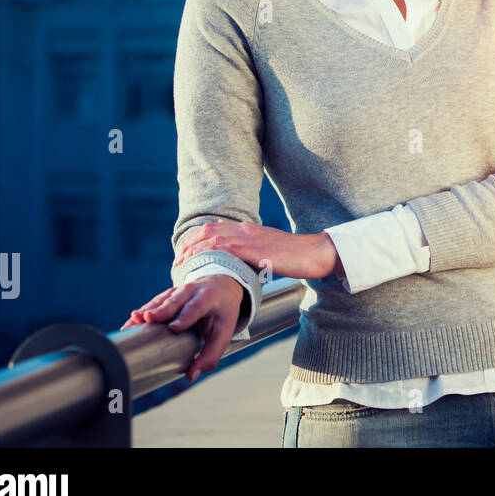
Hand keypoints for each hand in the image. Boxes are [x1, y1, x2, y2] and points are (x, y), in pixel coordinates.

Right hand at [119, 276, 242, 382]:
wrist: (220, 286)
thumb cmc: (222, 314)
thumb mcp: (224, 332)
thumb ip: (211, 355)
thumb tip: (191, 377)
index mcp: (208, 298)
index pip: (196, 307)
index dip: (185, 317)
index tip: (174, 328)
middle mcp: (191, 291)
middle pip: (175, 301)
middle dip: (161, 310)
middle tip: (147, 319)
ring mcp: (176, 292)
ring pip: (159, 302)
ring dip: (145, 312)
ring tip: (131, 324)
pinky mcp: (165, 296)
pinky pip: (151, 305)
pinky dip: (140, 315)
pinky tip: (128, 326)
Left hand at [172, 221, 338, 279]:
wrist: (316, 252)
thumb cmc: (297, 256)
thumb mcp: (270, 251)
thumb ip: (253, 253)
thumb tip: (240, 263)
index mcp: (249, 230)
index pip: (214, 228)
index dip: (195, 240)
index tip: (185, 255)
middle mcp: (246, 230)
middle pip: (207, 231)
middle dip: (188, 245)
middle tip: (178, 262)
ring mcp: (250, 239)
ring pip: (212, 238)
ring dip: (193, 251)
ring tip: (182, 266)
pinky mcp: (255, 250)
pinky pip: (225, 250)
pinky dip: (209, 256)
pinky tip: (201, 266)